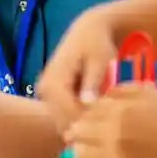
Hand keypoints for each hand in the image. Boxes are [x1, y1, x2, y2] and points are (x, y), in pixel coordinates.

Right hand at [36, 9, 120, 132]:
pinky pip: (63, 115)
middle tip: (111, 124)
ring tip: (106, 118)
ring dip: (83, 124)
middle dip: (87, 127)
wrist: (88, 30)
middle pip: (64, 122)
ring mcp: (45, 94)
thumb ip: (92, 82)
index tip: (112, 123)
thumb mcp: (99, 60)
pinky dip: (79, 118)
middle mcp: (44, 89)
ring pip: (63, 122)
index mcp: (53, 81)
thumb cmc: (96, 44)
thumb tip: (87, 103)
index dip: (90, 123)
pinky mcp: (50, 96)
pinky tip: (97, 114)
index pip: (68, 113)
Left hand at [63, 83, 156, 157]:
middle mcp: (113, 135)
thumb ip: (121, 90)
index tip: (85, 119)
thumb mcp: (147, 93)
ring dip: (79, 151)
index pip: (87, 112)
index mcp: (118, 112)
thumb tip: (100, 95)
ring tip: (80, 151)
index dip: (85, 115)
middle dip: (75, 132)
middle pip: (79, 132)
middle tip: (74, 134)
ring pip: (83, 155)